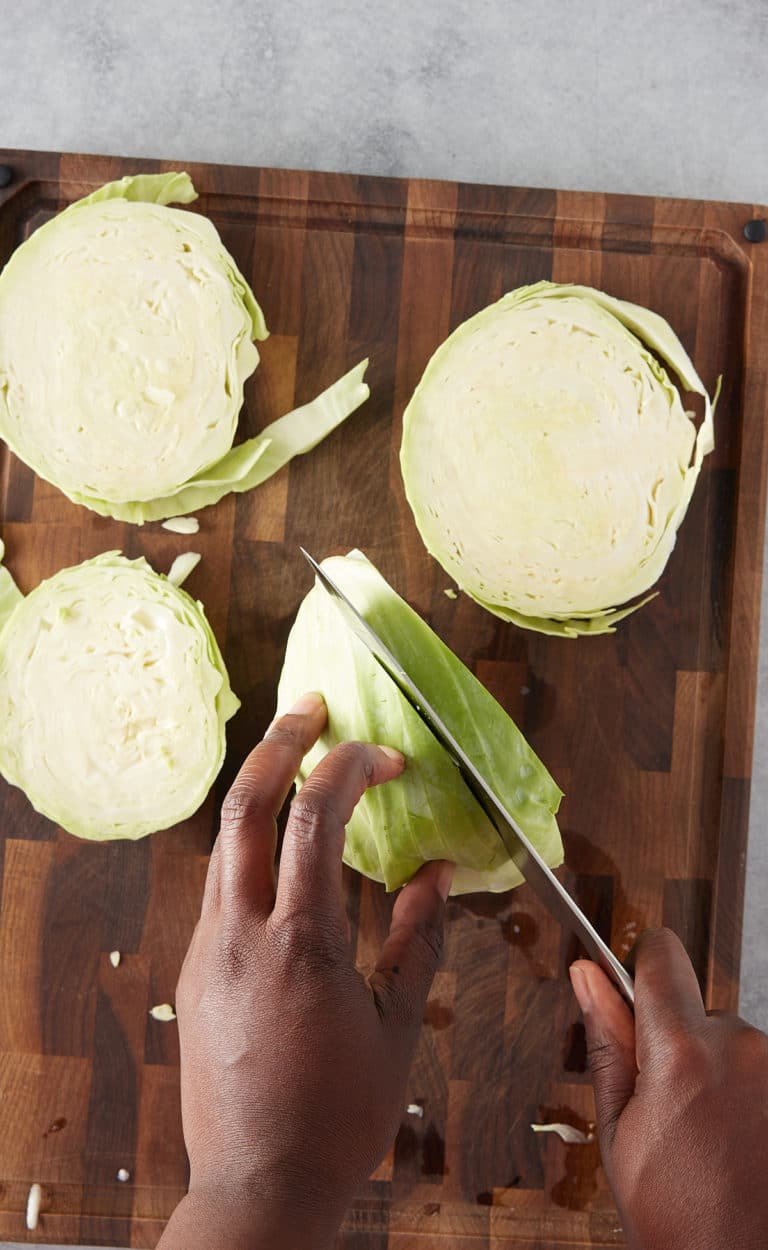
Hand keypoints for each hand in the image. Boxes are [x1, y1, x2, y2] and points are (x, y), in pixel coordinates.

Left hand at [158, 692, 452, 1249]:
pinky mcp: (196, 967)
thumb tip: (440, 873)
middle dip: (278, 742)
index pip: (314, 818)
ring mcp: (209, 948)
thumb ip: (419, 938)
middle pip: (244, 805)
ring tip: (293, 760)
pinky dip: (250, 844)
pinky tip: (281, 851)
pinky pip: (220, 883)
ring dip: (258, 788)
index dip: (351, 769)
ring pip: (223, 840)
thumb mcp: (397, 1026)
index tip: (388, 758)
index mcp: (301, 943)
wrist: (258, 1183)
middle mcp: (241, 932)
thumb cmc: (339, 1115)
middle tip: (310, 707)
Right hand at [570, 928, 767, 1249]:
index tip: (632, 991)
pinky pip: (759, 1070)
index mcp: (682, 1053)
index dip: (639, 966)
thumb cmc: (680, 1218)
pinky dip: (747, 1095)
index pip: (661, 955)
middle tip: (669, 1109)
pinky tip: (737, 1141)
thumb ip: (606, 1043)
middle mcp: (741, 1047)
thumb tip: (587, 977)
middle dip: (679, 1043)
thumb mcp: (618, 1133)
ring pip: (730, 1043)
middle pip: (696, 1009)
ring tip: (707, 1136)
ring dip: (717, 1072)